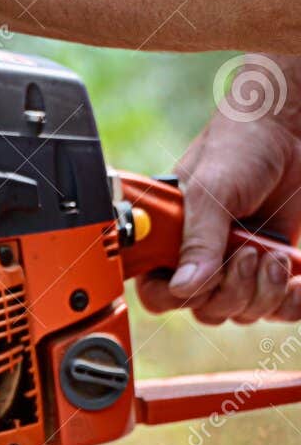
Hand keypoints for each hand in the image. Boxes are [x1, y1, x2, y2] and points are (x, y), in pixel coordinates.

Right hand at [137, 92, 300, 323]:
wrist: (291, 133)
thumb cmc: (238, 147)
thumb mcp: (209, 190)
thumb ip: (197, 239)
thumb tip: (185, 287)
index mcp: (169, 240)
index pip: (158, 292)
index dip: (176, 295)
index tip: (199, 280)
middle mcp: (201, 258)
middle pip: (206, 309)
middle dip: (231, 290)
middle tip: (247, 253)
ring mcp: (238, 265)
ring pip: (243, 312)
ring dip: (263, 292)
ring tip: (271, 254)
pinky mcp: (274, 269)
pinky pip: (281, 309)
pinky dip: (292, 301)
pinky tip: (295, 276)